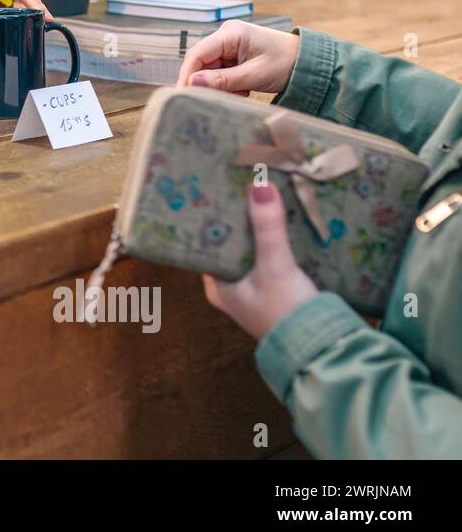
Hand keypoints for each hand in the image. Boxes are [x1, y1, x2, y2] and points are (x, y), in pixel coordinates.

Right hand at [176, 20, 300, 94]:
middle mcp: (227, 35)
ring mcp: (230, 44)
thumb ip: (222, 80)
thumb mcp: (254, 75)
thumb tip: (192, 84)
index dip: (188, 75)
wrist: (309, 63)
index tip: (184, 95)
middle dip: (208, 84)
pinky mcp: (234, 54)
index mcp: (231, 33)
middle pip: (201, 63)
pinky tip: (244, 89)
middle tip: (220, 99)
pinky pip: (220, 72)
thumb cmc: (287, 63)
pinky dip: (228, 85)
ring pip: (209, 70)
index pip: (197, 54)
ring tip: (242, 92)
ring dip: (221, 86)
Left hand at [203, 182, 318, 340]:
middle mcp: (230, 288)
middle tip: (242, 182)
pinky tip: (280, 220)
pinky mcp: (276, 291)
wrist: (324, 349)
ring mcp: (253, 291)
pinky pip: (268, 258)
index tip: (219, 188)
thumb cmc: (288, 312)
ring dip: (257, 228)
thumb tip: (259, 183)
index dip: (214, 218)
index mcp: (217, 286)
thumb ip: (267, 228)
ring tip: (260, 192)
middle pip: (230, 245)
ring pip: (251, 250)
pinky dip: (273, 241)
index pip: (207, 244)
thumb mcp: (275, 266)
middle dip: (238, 218)